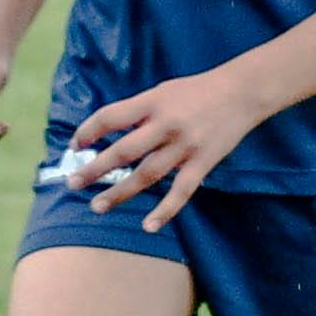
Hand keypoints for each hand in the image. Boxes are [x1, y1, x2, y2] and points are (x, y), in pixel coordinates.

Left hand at [67, 68, 265, 229]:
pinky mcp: (202, 163)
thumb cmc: (199, 90)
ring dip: (120, 192)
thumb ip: (140, 111)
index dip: (88, 132)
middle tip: (73, 183)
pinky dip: (165, 210)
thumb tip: (111, 133)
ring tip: (97, 206)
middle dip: (95, 169)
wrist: (242, 93)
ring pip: (146, 175)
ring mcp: (185, 146)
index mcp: (152, 102)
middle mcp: (166, 124)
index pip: (110, 117)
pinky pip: (181, 192)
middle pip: (123, 151)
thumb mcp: (164, 91)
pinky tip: (148, 225)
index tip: (76, 145)